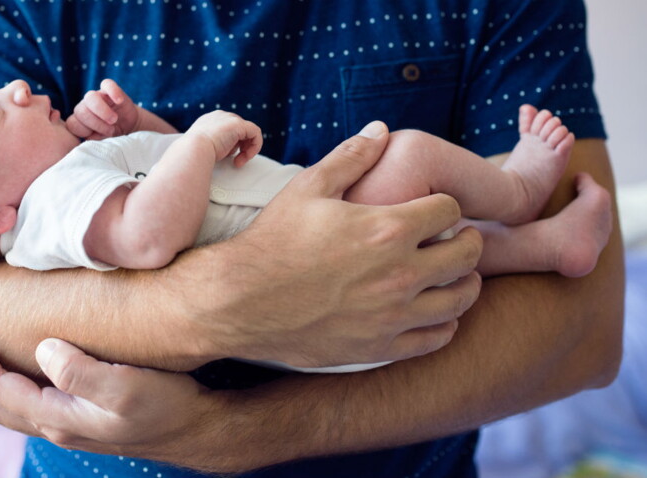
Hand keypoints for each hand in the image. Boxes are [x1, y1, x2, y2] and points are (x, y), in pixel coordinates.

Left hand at [0, 322, 220, 465]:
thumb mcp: (128, 387)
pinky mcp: (78, 416)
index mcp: (59, 418)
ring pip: (2, 407)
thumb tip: (43, 348)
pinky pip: (21, 404)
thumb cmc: (166, 406)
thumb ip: (82, 371)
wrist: (196, 429)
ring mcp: (66, 423)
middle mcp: (55, 425)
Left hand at [67, 79, 139, 139]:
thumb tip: (90, 137)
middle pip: (80, 111)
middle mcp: (85, 107)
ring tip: (114, 120)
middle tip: (111, 130)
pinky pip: (107, 84)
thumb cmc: (113, 136)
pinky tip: (119, 101)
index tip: (97, 137)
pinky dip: (113, 92)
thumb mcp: (104, 142)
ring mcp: (97, 97)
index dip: (84, 131)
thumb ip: (94, 140)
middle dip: (96, 123)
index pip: (72, 124)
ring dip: (102, 111)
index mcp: (79, 121)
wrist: (130, 127)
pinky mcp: (109, 89)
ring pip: (90, 97)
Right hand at [184, 110, 262, 166]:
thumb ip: (214, 146)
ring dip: (247, 149)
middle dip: (240, 147)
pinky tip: (247, 156)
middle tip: (236, 162)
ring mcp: (229, 118)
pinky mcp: (239, 124)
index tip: (229, 159)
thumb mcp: (203, 148)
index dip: (232, 145)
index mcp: (208, 121)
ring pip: (248, 132)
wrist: (193, 149)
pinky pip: (255, 132)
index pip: (227, 130)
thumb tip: (224, 152)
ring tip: (239, 161)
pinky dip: (255, 146)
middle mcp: (219, 116)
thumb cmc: (195, 154)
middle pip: (239, 130)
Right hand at [199, 121, 483, 366]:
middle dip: (467, 240)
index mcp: (387, 229)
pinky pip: (436, 338)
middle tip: (457, 238)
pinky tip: (434, 311)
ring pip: (460, 299)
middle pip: (467, 255)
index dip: (446, 204)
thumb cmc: (272, 241)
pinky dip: (445, 323)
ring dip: (464, 282)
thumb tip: (382, 129)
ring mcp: (392, 315)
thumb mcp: (308, 188)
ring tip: (452, 275)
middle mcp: (399, 273)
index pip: (450, 210)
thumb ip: (351, 156)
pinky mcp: (380, 346)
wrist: (240, 301)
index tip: (437, 209)